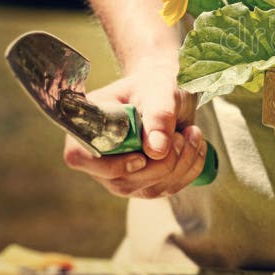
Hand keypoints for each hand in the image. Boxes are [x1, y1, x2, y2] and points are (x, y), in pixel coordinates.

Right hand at [62, 62, 206, 197]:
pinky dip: (190, 167)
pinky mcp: (145, 184)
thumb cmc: (157, 86)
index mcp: (89, 126)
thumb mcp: (161, 91)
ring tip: (192, 133)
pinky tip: (195, 144)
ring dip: (181, 162)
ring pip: (150, 189)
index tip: (142, 157)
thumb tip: (156, 151)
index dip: (111, 165)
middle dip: (162, 162)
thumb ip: (158, 115)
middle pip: (122, 182)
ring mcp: (121, 176)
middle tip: (182, 134)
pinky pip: (170, 188)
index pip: (80, 157)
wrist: (169, 93)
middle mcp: (99, 157)